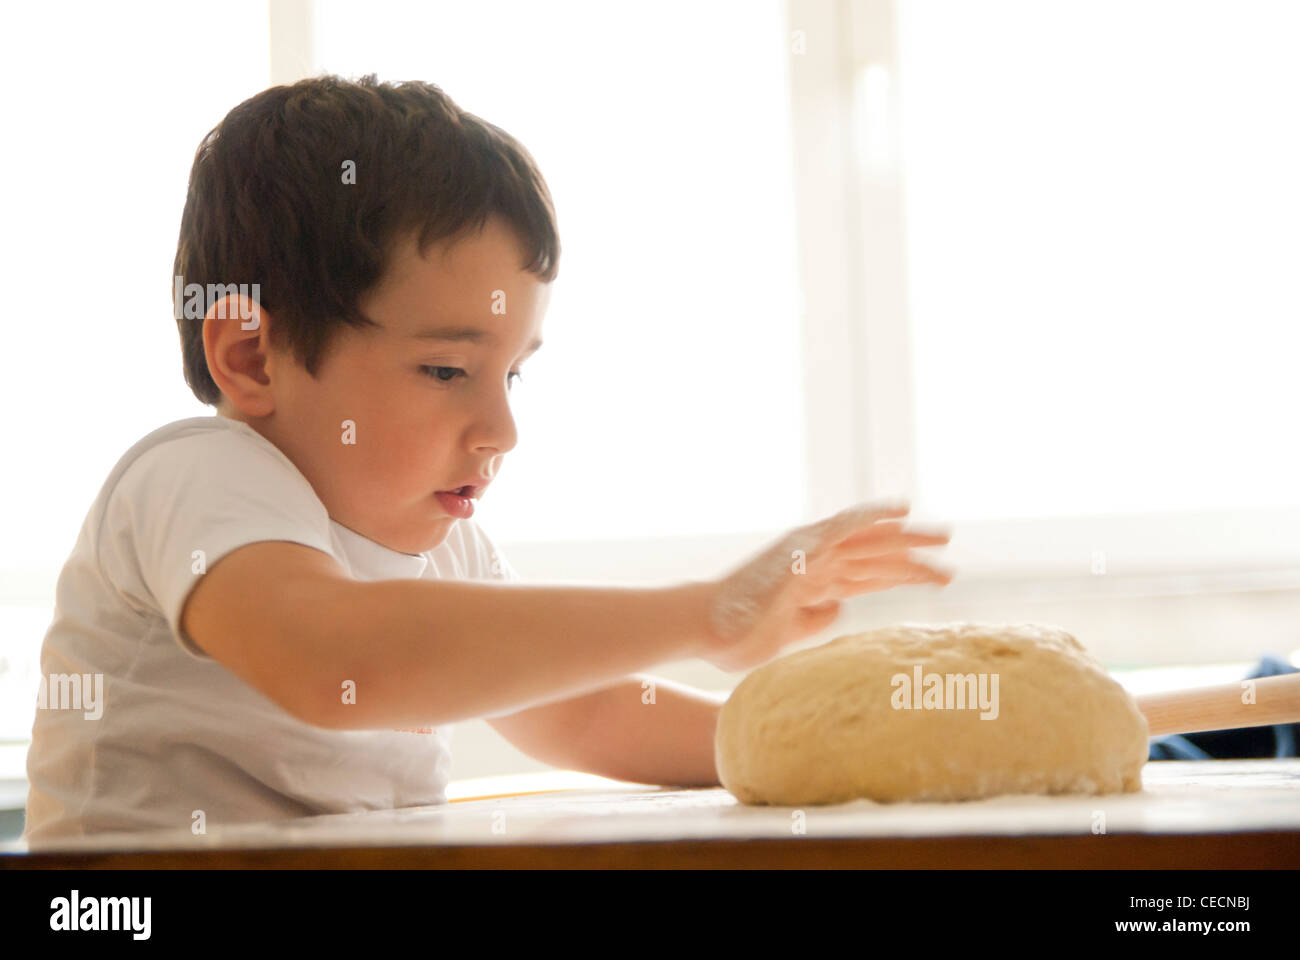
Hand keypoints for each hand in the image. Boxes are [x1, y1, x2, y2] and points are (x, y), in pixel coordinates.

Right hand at [700, 501, 951, 671]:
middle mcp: (813, 563)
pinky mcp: (801, 548)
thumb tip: (841, 606)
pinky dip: (872, 515)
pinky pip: (844, 525)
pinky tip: (902, 511)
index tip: (931, 580)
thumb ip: (813, 619)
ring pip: (869, 541)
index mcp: (811, 585)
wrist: (703, 629)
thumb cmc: (734, 637)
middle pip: (874, 558)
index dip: (898, 577)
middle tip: (949, 561)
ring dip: (907, 539)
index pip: (865, 578)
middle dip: (912, 560)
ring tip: (943, 538)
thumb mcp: (786, 636)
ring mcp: (808, 552)